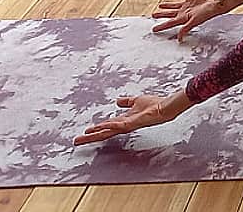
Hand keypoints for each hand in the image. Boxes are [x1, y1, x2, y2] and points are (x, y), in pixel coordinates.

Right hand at [73, 94, 188, 144]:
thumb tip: (117, 101)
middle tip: (76, 141)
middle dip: (90, 137)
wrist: (165, 106)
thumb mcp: (137, 101)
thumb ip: (127, 102)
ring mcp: (128, 125)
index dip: (96, 129)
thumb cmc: (154, 104)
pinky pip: (117, 125)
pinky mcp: (132, 123)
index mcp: (124, 120)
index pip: (107, 127)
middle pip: (104, 133)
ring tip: (83, 136)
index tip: (85, 132)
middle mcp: (124, 125)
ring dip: (95, 133)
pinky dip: (108, 125)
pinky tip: (98, 126)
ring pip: (108, 131)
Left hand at [152, 0, 221, 40]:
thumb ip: (186, 29)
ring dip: (168, 5)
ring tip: (160, 5)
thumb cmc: (207, 13)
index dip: (161, 26)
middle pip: (170, 14)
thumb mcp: (195, 21)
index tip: (153, 30)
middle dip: (161, 15)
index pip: (169, 23)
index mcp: (183, 18)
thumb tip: (179, 39)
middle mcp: (185, 12)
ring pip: (175, 5)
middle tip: (153, 15)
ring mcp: (188, 4)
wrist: (217, 3)